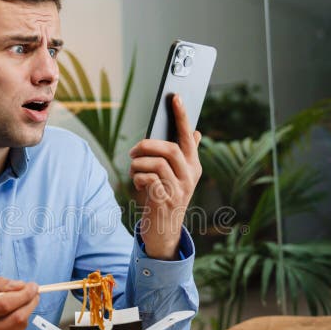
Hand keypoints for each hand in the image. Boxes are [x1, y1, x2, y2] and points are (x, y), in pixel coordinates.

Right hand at [0, 275, 38, 329]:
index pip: (2, 305)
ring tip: (27, 300)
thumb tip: (19, 286)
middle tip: (34, 291)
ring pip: (18, 326)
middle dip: (29, 301)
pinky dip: (21, 322)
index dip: (22, 294)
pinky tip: (15, 314)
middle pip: (14, 318)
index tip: (31, 285)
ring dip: (28, 310)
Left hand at [129, 94, 201, 259]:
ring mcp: (179, 190)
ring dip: (139, 163)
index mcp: (193, 166)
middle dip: (148, 145)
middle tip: (133, 150)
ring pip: (157, 164)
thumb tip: (196, 132)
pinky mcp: (165, 202)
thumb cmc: (167, 198)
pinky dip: (138, 178)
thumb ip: (186, 155)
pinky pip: (149, 180)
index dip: (182, 116)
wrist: (164, 232)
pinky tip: (137, 183)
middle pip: (171, 149)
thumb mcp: (179, 177)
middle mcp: (189, 177)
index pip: (189, 136)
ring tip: (134, 169)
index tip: (175, 97)